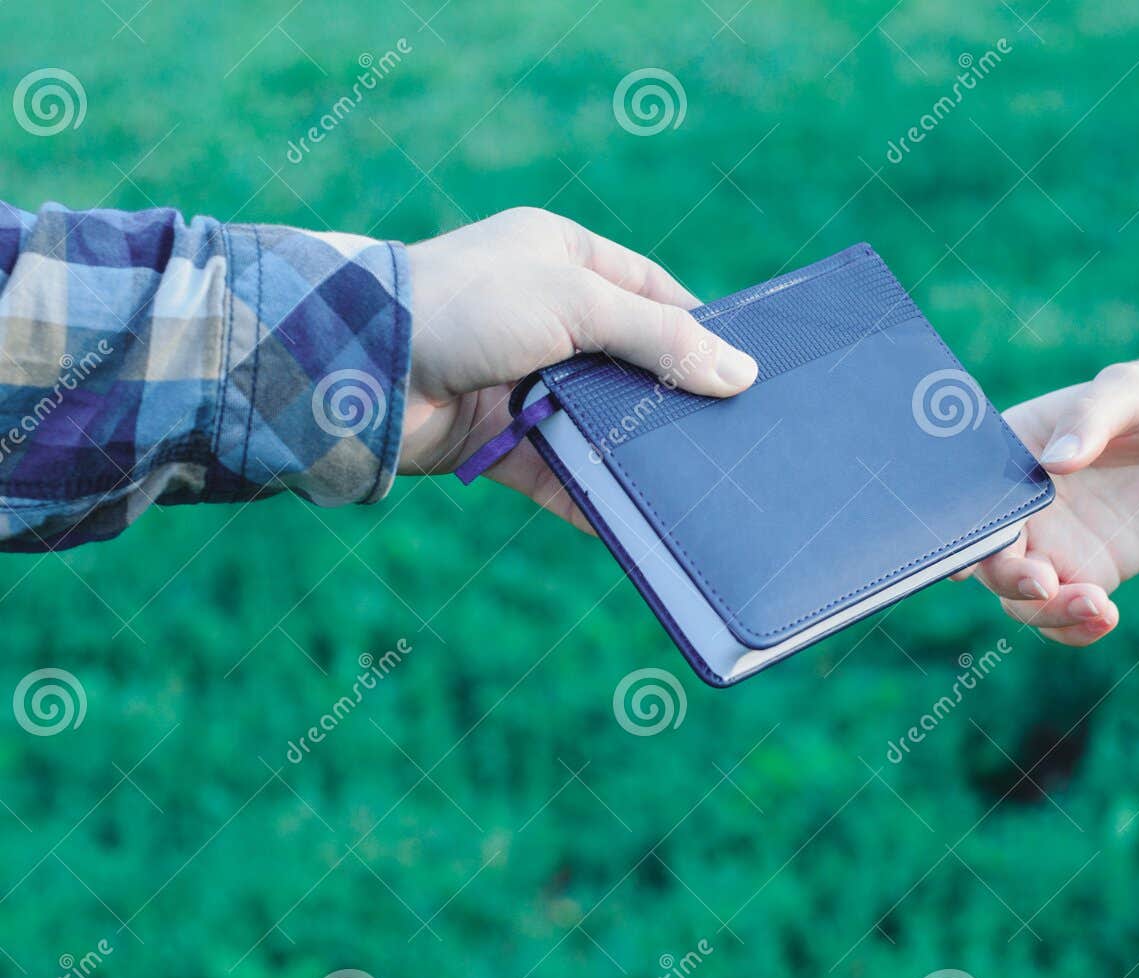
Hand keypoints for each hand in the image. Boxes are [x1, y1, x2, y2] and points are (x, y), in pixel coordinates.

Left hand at [399, 208, 758, 527]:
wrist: (359, 367)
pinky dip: (593, 498)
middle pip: (630, 363)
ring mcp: (520, 381)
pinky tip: (635, 523)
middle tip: (730, 433)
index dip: (698, 327)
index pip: (651, 291)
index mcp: (560, 257)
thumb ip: (660, 340)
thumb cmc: (465, 306)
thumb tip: (740, 373)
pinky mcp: (498, 440)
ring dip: (636, 451)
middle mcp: (543, 315)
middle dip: (672, 399)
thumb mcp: (576, 304)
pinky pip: (561, 474)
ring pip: (598, 422)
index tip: (744, 369)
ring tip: (696, 481)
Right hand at [962, 358, 1138, 644]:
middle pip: (988, 556)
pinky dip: (1073, 629)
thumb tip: (1055, 460)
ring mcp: (1053, 544)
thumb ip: (1093, 415)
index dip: (960, 529)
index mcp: (1011, 452)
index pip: (970, 494)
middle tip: (1043, 584)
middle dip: (1006, 577)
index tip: (968, 560)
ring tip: (1097, 606)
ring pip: (1021, 597)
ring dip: (1046, 611)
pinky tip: (1105, 619)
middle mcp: (1021, 505)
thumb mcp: (1134, 390)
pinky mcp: (1091, 572)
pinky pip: (1063, 615)